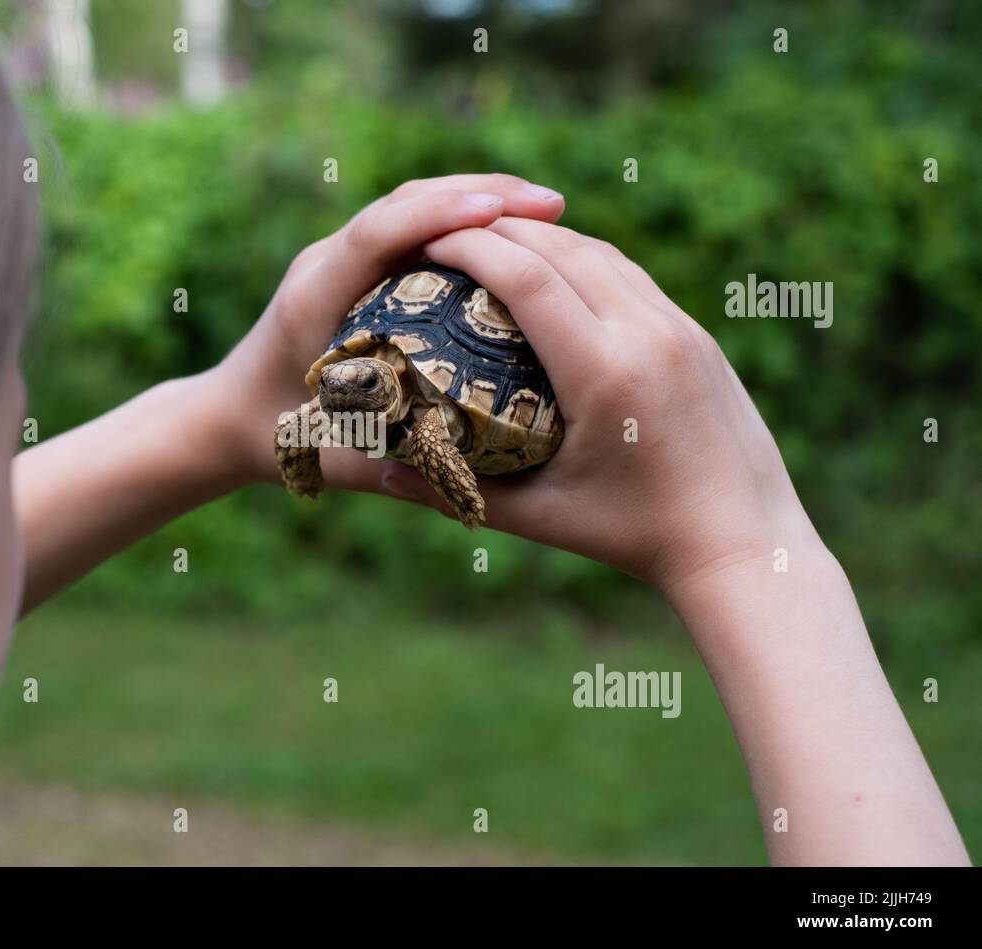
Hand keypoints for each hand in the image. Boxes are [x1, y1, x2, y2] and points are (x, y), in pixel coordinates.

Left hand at [209, 175, 564, 492]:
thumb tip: (463, 484)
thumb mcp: (326, 457)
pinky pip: (411, 226)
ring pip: (411, 204)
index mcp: (314, 297)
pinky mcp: (354, 265)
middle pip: (404, 202)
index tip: (500, 212)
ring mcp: (339, 258)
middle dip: (479, 193)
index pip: (377, 234)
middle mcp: (325, 264)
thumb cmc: (272, 438)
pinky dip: (461, 220)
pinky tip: (512, 236)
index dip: (438, 216)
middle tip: (553, 203)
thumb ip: (382, 468)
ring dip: (476, 198)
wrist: (226, 415)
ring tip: (548, 211)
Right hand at [378, 217, 825, 593]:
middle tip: (444, 233)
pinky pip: (630, 276)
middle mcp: (648, 334)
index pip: (528, 278)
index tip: (427, 241)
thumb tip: (379, 471)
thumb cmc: (635, 538)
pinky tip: (553, 273)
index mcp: (606, 373)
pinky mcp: (696, 334)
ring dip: (542, 239)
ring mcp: (680, 328)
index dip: (472, 248)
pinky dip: (582, 260)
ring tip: (491, 242)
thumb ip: (457, 489)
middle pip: (561, 250)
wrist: (745, 543)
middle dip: (498, 231)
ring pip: (600, 253)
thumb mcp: (539, 518)